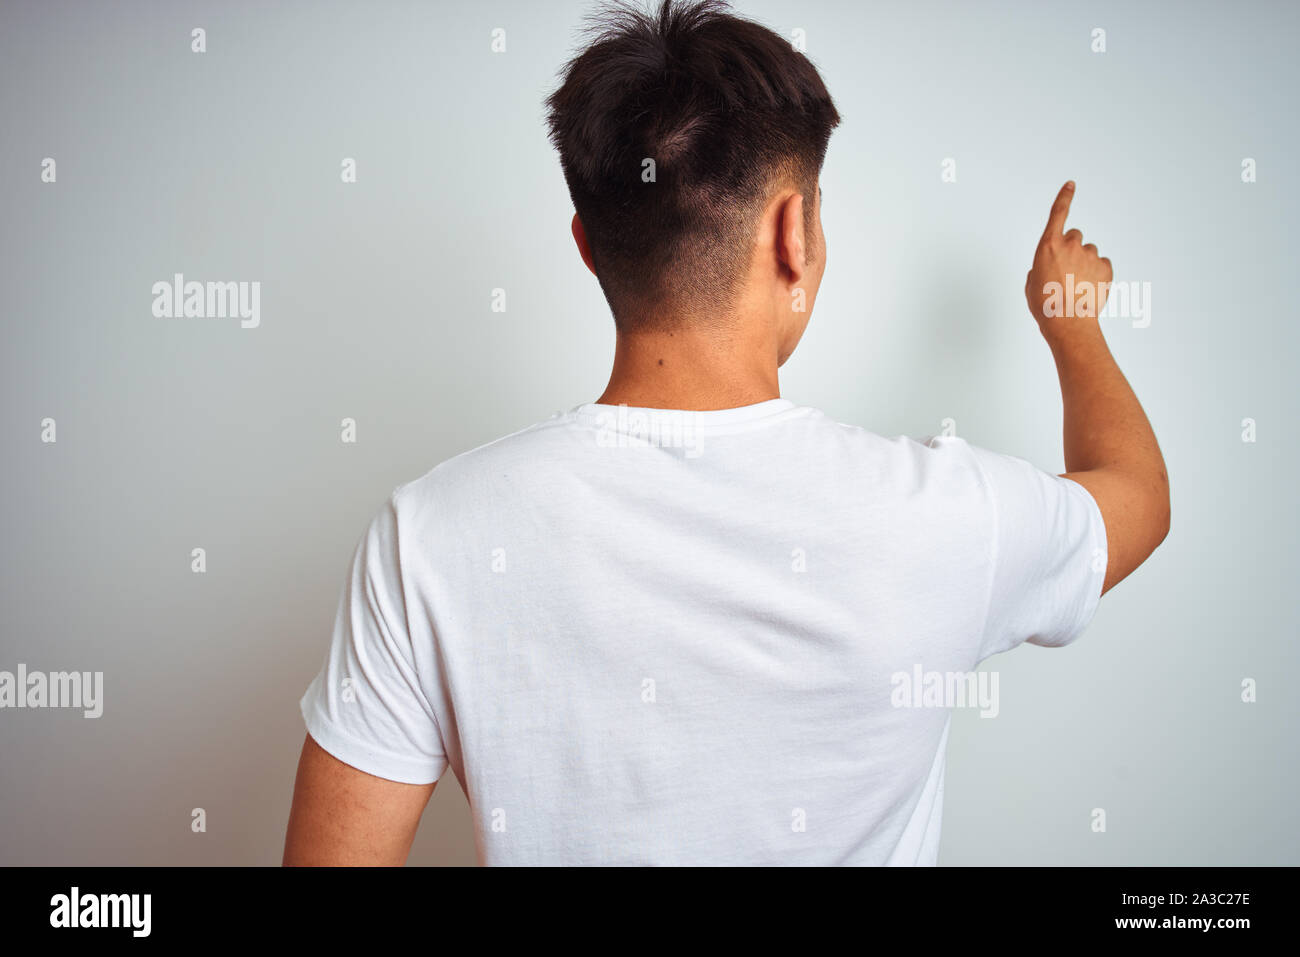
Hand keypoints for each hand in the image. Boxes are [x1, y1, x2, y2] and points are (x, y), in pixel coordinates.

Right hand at [1025, 181, 1112, 326]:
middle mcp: (1071, 245)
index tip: (1071, 184)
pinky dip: (1097, 272)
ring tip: (1077, 285)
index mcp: (1048, 246)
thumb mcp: (1031, 282)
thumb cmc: (1045, 305)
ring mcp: (1090, 255)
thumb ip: (1040, 266)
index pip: (1058, 213)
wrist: (1068, 323)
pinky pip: (1102, 264)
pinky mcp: (1105, 267)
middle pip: (1075, 236)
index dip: (1064, 197)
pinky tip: (1088, 288)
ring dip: (1084, 263)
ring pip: (1089, 252)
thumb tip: (1051, 266)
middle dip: (1071, 248)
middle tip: (1066, 269)